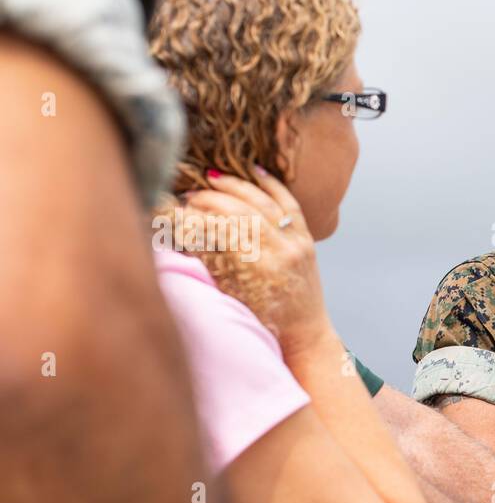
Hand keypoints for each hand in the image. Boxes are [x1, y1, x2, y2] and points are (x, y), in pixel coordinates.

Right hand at [178, 167, 332, 356]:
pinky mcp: (307, 239)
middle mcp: (282, 252)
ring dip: (236, 186)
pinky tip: (255, 171)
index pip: (225, 230)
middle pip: (242, 211)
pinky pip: (290, 204)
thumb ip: (211, 261)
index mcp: (261, 269)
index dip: (199, 217)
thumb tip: (181, 232)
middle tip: (190, 195)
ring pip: (265, 202)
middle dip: (212, 198)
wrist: (304, 332)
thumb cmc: (263, 319)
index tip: (178, 210)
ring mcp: (298, 243)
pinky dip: (272, 185)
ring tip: (212, 178)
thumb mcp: (232, 293)